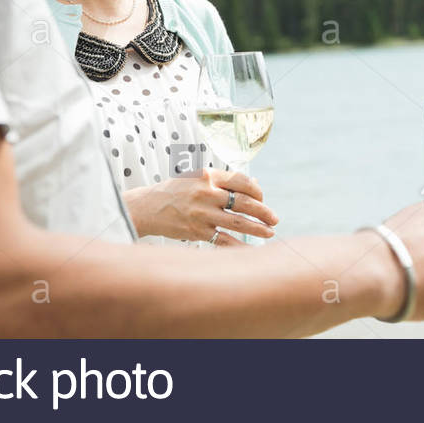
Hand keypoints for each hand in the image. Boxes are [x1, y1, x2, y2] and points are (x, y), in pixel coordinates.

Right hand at [123, 169, 278, 243]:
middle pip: (244, 202)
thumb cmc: (176, 191)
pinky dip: (238, 244)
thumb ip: (224, 181)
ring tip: (270, 232)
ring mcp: (202, 213)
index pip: (241, 181)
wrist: (147, 207)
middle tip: (275, 218)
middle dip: (263, 211)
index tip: (263, 198)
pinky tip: (249, 247)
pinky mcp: (197, 231)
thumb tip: (255, 186)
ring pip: (238, 222)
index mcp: (207, 175)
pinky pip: (223, 238)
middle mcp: (206, 193)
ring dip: (258, 228)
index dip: (257, 191)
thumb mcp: (197, 178)